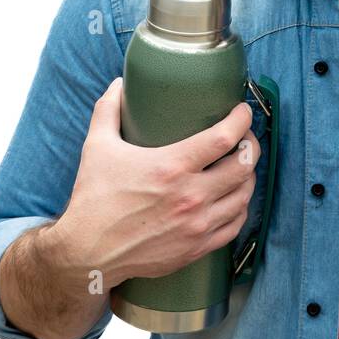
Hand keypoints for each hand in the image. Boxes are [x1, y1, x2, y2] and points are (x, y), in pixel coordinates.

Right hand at [56, 77, 260, 288]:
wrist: (88, 253)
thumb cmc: (93, 199)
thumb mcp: (97, 147)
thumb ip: (108, 111)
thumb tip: (119, 84)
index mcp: (171, 166)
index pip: (224, 138)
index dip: (241, 120)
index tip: (242, 112)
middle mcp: (191, 196)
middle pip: (244, 165)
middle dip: (250, 146)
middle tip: (245, 137)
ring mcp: (198, 224)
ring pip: (244, 195)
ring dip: (248, 177)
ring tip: (241, 166)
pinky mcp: (198, 247)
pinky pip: (236, 225)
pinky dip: (240, 208)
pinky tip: (234, 198)